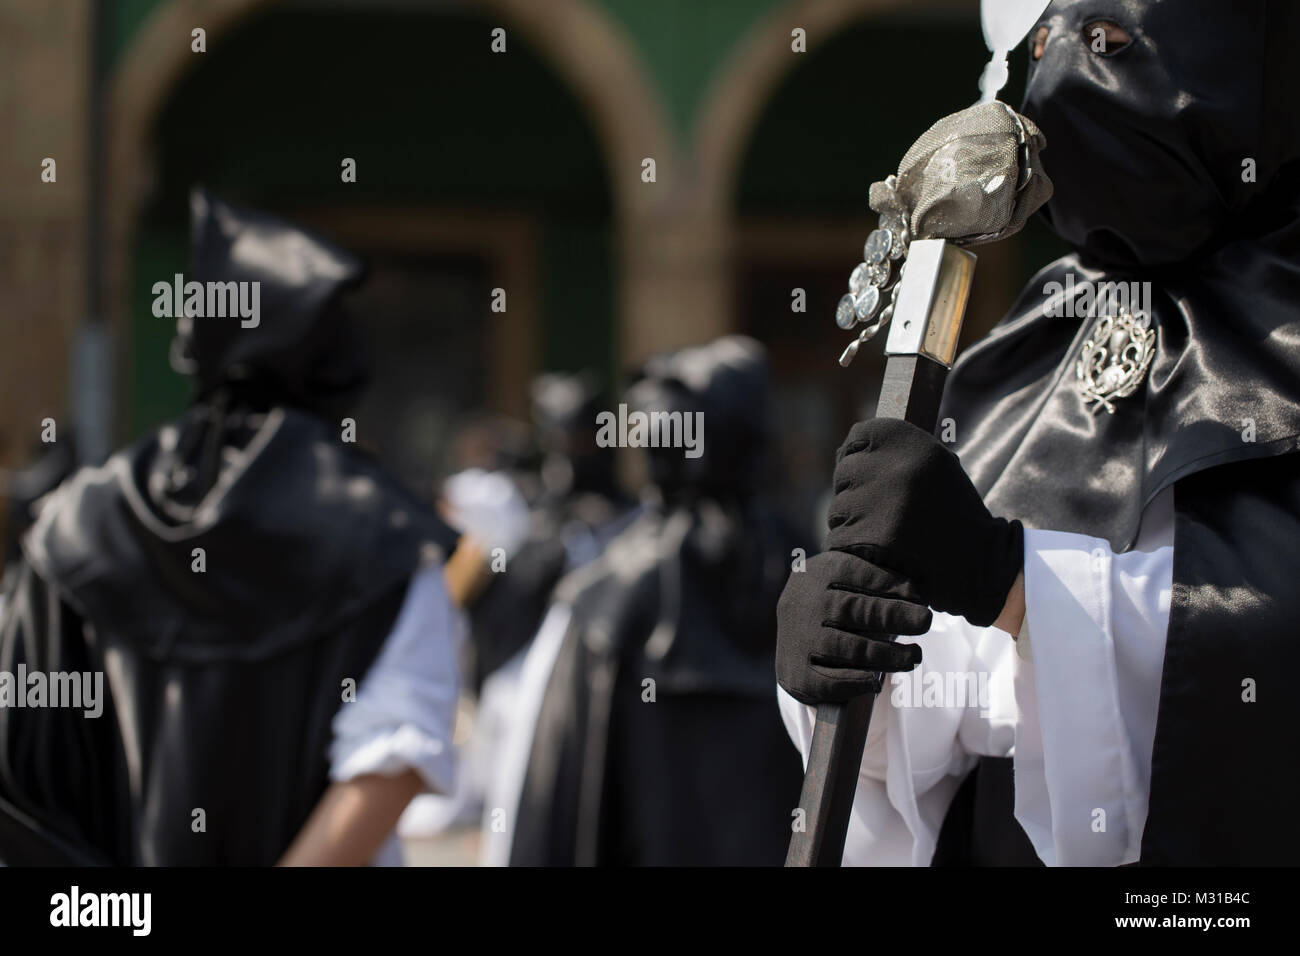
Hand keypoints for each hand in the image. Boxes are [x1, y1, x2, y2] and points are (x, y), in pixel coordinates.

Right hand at [776, 550, 929, 704]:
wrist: (791, 642)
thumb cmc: (835, 607)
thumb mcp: (845, 581)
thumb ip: (876, 580)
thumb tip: (915, 594)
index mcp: (818, 573)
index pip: (856, 573)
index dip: (891, 584)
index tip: (918, 596)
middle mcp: (803, 604)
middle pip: (852, 609)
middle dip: (894, 615)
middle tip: (925, 621)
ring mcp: (799, 639)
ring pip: (848, 648)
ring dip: (888, 654)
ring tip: (915, 655)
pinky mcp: (797, 674)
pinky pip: (831, 681)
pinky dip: (858, 682)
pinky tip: (878, 681)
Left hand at [826, 418, 1022, 627]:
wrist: (976, 570)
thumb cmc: (955, 520)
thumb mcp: (937, 472)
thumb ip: (895, 455)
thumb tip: (845, 451)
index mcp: (917, 445)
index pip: (860, 435)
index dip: (859, 455)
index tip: (868, 470)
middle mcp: (894, 468)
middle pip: (845, 471)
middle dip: (856, 490)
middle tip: (883, 511)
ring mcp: (876, 503)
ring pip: (839, 506)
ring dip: (853, 521)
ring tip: (888, 534)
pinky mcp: (863, 536)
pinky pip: (839, 535)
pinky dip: (853, 546)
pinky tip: (880, 553)